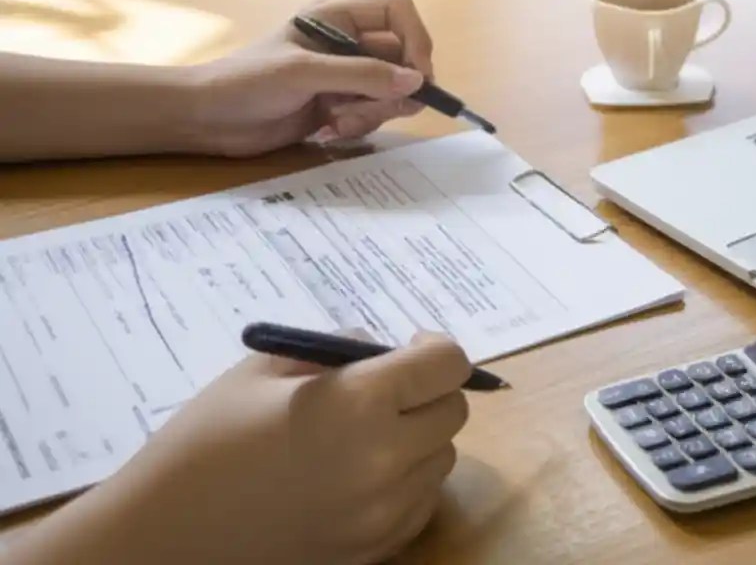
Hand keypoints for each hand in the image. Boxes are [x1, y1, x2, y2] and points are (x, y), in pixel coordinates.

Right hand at [9, 331, 470, 564]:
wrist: (165, 532)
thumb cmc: (207, 440)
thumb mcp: (264, 369)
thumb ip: (335, 349)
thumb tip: (384, 349)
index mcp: (358, 403)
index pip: (447, 365)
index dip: (435, 350)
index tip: (413, 348)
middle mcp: (385, 459)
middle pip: (454, 412)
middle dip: (429, 392)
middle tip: (389, 391)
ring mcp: (384, 512)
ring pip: (443, 459)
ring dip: (420, 439)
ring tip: (367, 436)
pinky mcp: (376, 549)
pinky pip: (423, 504)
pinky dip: (408, 484)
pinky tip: (363, 477)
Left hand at [186, 0, 436, 156]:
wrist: (207, 119)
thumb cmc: (246, 82)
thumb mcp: (304, 73)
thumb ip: (362, 75)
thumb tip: (416, 82)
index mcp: (337, 17)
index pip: (398, 12)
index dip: (416, 40)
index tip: (417, 78)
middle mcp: (347, 42)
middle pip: (403, 58)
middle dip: (393, 90)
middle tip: (371, 111)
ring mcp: (345, 76)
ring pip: (392, 91)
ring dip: (374, 113)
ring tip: (338, 123)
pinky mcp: (340, 105)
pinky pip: (374, 114)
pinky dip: (360, 126)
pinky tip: (328, 130)